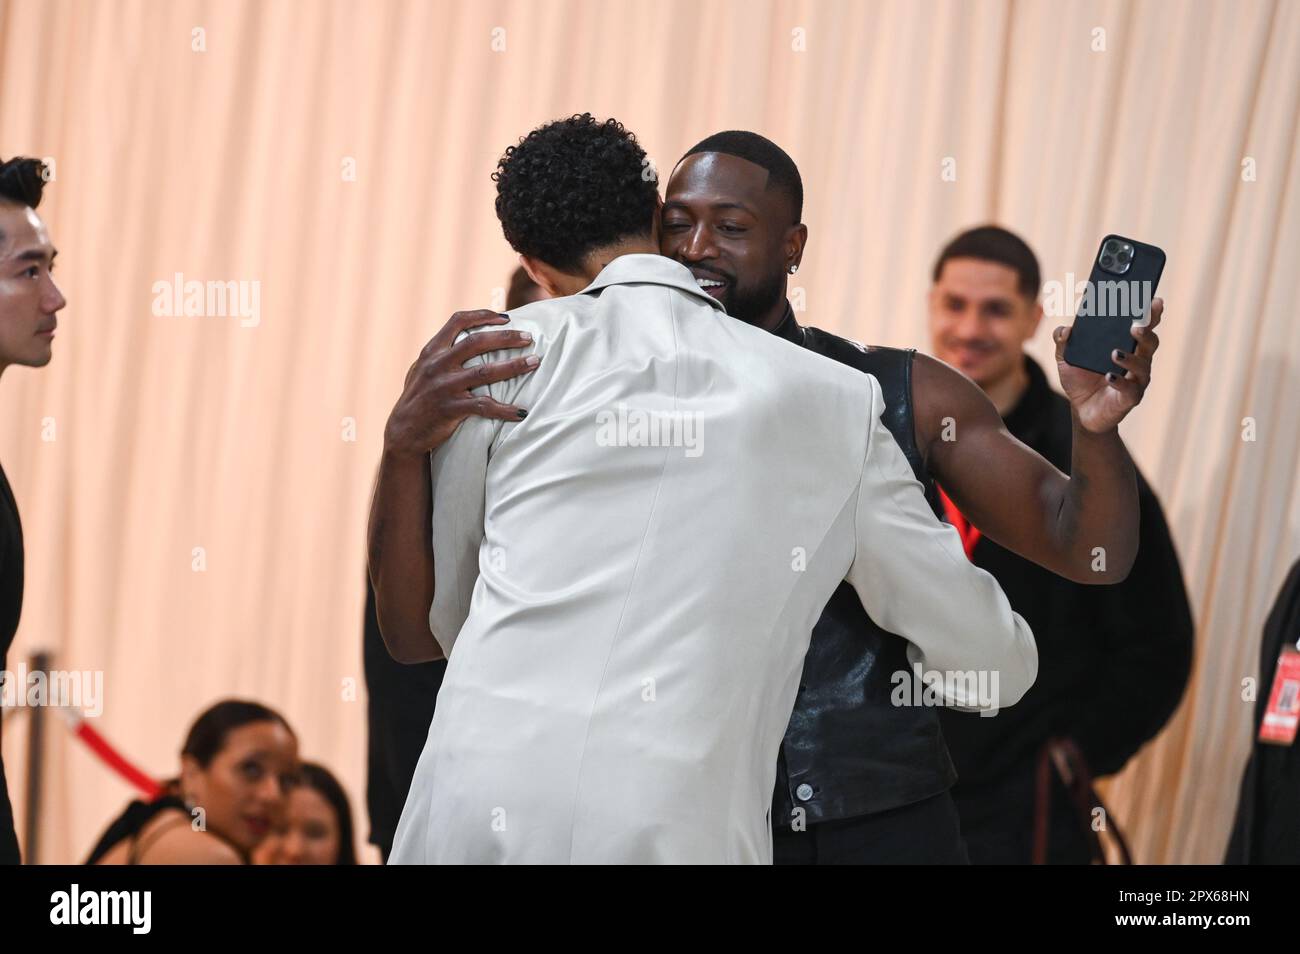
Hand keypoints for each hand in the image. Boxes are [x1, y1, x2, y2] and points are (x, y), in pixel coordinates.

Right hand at [383, 309, 537, 456]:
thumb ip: (442, 354)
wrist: (403, 432)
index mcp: (432, 351)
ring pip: (485, 372)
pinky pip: (483, 407)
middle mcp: (437, 365)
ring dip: (513, 366)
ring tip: (534, 362)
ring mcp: (443, 387)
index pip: (457, 321)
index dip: (483, 315)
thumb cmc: (419, 398)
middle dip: (506, 337)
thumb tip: (470, 337)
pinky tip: (521, 412)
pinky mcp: (450, 409)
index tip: (506, 318)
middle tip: (529, 337)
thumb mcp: (423, 369)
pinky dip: (505, 410)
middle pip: (476, 342)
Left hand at [1054, 298, 1162, 433]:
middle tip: (1135, 326)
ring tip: (1114, 353)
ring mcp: (1136, 380)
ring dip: (1131, 358)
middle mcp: (1137, 360)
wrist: (1081, 410)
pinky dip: (1121, 382)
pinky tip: (1109, 376)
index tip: (1154, 300)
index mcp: (1127, 346)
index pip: (1143, 326)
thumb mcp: (1066, 359)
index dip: (1151, 313)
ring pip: (1143, 365)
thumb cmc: (1080, 379)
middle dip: (1146, 332)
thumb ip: (1063, 342)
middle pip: (1150, 342)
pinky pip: (1131, 389)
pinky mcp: (1130, 398)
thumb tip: (1064, 330)